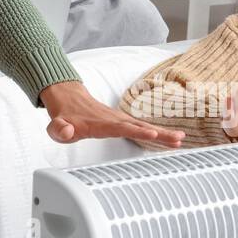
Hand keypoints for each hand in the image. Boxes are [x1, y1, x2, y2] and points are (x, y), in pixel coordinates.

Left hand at [40, 80, 185, 146]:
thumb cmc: (64, 116)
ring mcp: (120, 120)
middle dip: (159, 134)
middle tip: (178, 139)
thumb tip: (65, 131)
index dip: (137, 131)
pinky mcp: (123, 122)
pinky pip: (143, 128)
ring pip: (145, 127)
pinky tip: (171, 139)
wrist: (68, 97)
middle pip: (140, 127)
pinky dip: (158, 133)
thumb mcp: (56, 126)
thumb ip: (59, 130)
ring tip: (181, 140)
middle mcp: (114, 119)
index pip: (121, 128)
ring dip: (163, 134)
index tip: (152, 135)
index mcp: (100, 123)